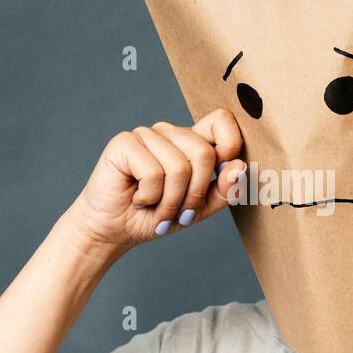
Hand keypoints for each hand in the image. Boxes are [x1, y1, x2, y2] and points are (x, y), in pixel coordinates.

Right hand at [70, 109, 246, 250]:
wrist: (114, 230)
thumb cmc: (155, 216)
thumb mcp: (199, 210)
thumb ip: (224, 191)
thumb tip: (239, 167)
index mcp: (191, 142)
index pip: (222, 121)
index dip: (230, 146)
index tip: (220, 174)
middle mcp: (170, 133)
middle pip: (204, 153)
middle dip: (195, 195)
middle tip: (179, 213)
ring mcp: (147, 134)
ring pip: (179, 167)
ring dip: (170, 202)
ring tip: (155, 209)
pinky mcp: (125, 143)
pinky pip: (153, 173)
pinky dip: (149, 197)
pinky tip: (137, 197)